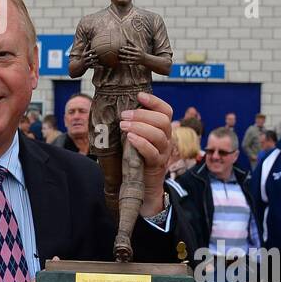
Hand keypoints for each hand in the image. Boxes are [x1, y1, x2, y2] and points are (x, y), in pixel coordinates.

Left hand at [116, 41, 144, 66]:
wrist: (146, 59)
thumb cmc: (140, 52)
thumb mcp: (137, 47)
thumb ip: (132, 43)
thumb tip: (126, 39)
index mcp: (137, 50)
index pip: (131, 48)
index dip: (126, 47)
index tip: (122, 47)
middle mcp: (136, 54)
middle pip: (129, 53)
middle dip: (124, 51)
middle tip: (119, 50)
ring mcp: (135, 59)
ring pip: (128, 58)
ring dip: (123, 57)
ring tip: (119, 55)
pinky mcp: (134, 63)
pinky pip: (129, 63)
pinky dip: (124, 62)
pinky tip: (120, 61)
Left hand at [119, 91, 172, 214]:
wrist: (143, 186)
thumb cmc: (135, 157)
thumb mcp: (135, 137)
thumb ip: (131, 124)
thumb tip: (113, 108)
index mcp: (162, 129)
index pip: (166, 110)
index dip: (155, 101)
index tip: (139, 95)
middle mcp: (167, 139)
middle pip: (163, 121)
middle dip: (143, 115)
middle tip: (124, 115)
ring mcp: (163, 152)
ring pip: (159, 135)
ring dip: (140, 127)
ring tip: (123, 126)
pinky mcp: (157, 165)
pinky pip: (153, 152)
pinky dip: (141, 143)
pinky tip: (130, 139)